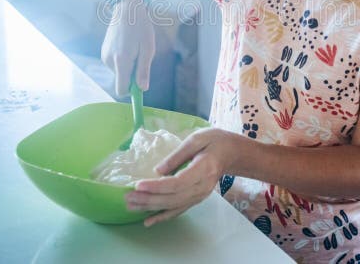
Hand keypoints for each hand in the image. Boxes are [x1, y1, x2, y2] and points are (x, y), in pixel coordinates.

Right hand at [100, 0, 154, 96]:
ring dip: (128, 66)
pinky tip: (128, 45)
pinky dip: (122, 60)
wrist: (127, 8)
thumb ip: (143, 70)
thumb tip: (142, 89)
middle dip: (132, 75)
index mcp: (121, 61)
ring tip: (135, 47)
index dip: (131, 92)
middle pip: (121, 80)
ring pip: (119, 71)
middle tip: (142, 57)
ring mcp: (104, 55)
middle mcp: (109, 60)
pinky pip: (114, 63)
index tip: (140, 89)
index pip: (121, 89)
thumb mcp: (148, 49)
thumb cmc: (141, 27)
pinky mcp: (103, 51)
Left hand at [125, 128, 239, 226]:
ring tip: (131, 206)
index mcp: (204, 169)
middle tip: (128, 197)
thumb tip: (157, 171)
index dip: (157, 186)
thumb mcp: (197, 139)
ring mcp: (200, 196)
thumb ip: (178, 154)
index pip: (178, 183)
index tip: (138, 185)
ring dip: (151, 208)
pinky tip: (148, 221)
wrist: (232, 153)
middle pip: (173, 198)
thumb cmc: (215, 141)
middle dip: (148, 199)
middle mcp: (202, 187)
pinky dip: (163, 217)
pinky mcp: (196, 199)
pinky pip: (178, 210)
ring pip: (173, 206)